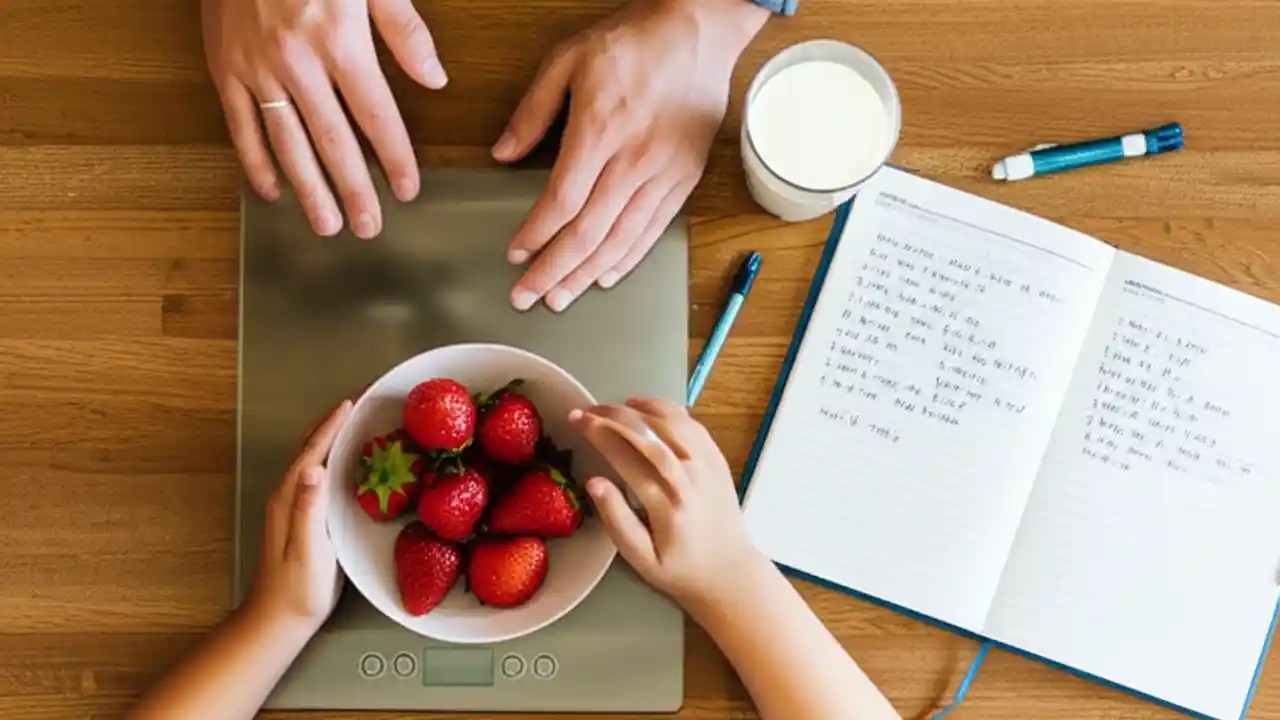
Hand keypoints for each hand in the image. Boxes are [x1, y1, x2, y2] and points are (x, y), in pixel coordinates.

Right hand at [201, 0, 447, 238]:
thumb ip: (405, 30)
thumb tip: (436, 80)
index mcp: (339, 40)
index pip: (376, 115)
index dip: (395, 157)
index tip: (408, 190)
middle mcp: (297, 61)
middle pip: (332, 140)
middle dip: (354, 189)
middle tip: (369, 228)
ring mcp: (255, 67)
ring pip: (286, 142)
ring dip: (309, 189)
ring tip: (327, 225)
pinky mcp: (222, 64)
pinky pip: (239, 124)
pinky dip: (255, 161)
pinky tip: (272, 191)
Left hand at [246, 400, 352, 634]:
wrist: (278, 620)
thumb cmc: (298, 590)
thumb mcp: (308, 551)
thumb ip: (308, 510)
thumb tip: (314, 469)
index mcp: (289, 499)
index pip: (311, 452)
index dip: (331, 426)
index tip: (351, 403)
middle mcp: (286, 497)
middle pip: (308, 449)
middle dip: (330, 422)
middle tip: (358, 402)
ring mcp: (290, 506)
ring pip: (310, 459)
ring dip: (329, 437)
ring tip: (353, 420)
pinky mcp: (300, 516)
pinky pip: (315, 475)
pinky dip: (330, 456)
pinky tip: (345, 459)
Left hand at [494, 0, 768, 311]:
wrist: (699, 31)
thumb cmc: (634, 41)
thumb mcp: (568, 59)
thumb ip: (533, 110)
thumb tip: (503, 153)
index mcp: (600, 129)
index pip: (562, 200)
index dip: (536, 234)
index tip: (516, 253)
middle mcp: (634, 159)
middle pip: (589, 232)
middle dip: (554, 270)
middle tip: (527, 296)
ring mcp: (664, 173)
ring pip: (621, 239)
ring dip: (587, 274)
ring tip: (561, 297)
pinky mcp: (684, 178)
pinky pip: (653, 229)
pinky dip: (627, 258)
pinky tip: (605, 276)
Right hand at [569, 397, 761, 606]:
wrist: (729, 571)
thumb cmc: (679, 568)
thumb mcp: (641, 559)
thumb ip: (617, 520)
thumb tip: (594, 482)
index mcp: (667, 505)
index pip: (626, 457)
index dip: (598, 434)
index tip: (576, 420)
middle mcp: (690, 479)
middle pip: (649, 433)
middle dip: (613, 416)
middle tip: (587, 410)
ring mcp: (707, 465)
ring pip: (672, 422)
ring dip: (640, 408)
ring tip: (612, 406)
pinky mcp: (717, 459)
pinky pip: (692, 424)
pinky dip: (667, 409)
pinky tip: (646, 407)